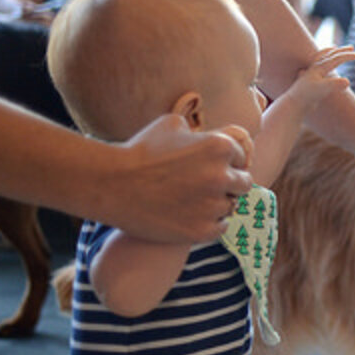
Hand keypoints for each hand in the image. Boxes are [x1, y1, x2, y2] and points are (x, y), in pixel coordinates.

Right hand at [104, 114, 253, 242]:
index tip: (209, 166)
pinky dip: (209, 223)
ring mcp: (213, 205)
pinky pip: (220, 227)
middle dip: (228, 183)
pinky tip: (191, 216)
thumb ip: (201, 130)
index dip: (226, 162)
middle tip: (206, 186)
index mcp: (220, 147)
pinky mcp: (202, 230)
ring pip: (230, 206)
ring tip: (192, 200)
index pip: (241, 157)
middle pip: (243, 183)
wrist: (111, 184)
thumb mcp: (172, 125)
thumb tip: (216, 133)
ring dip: (217, 204)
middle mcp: (222, 176)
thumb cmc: (140, 150)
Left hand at [281, 45, 354, 106]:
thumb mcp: (322, 90)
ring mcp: (312, 74)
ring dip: (330, 52)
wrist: (294, 104)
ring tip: (334, 48)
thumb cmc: (307, 96)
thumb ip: (335, 85)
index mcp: (319, 68)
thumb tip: (348, 82)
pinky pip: (319, 67)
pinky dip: (324, 62)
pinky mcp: (311, 81)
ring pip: (322, 58)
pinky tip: (326, 66)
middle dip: (341, 51)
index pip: (335, 59)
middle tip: (352, 48)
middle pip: (329, 55)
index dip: (346, 56)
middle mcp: (315, 68)